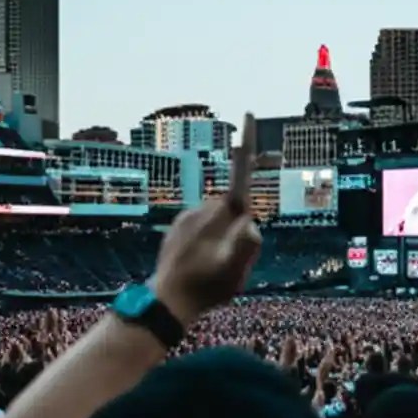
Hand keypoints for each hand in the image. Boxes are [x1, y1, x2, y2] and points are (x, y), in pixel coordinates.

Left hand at [152, 113, 260, 324]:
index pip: (240, 174)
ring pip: (217, 219)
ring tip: (214, 269)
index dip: (247, 146)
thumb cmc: (206, 287)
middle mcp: (204, 208)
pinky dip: (206, 241)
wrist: (166, 302)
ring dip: (222, 236)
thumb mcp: (233, 273)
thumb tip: (251, 226)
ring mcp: (188, 217)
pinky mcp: (177, 229)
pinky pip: (200, 228)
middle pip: (234, 206)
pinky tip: (200, 266)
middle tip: (233, 263)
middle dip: (239, 224)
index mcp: (223, 214)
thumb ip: (245, 248)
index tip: (248, 115)